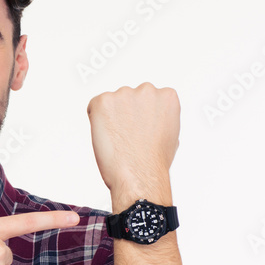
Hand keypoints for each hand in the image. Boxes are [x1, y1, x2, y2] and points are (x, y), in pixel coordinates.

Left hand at [87, 82, 179, 197]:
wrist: (140, 174)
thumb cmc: (154, 161)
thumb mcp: (171, 134)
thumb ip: (161, 118)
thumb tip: (152, 118)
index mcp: (166, 96)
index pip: (147, 98)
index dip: (140, 117)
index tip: (140, 131)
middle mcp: (147, 90)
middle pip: (128, 98)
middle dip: (125, 115)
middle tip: (127, 137)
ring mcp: (124, 94)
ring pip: (111, 103)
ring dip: (111, 118)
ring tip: (118, 140)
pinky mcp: (104, 101)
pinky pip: (93, 107)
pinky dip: (95, 121)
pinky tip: (107, 136)